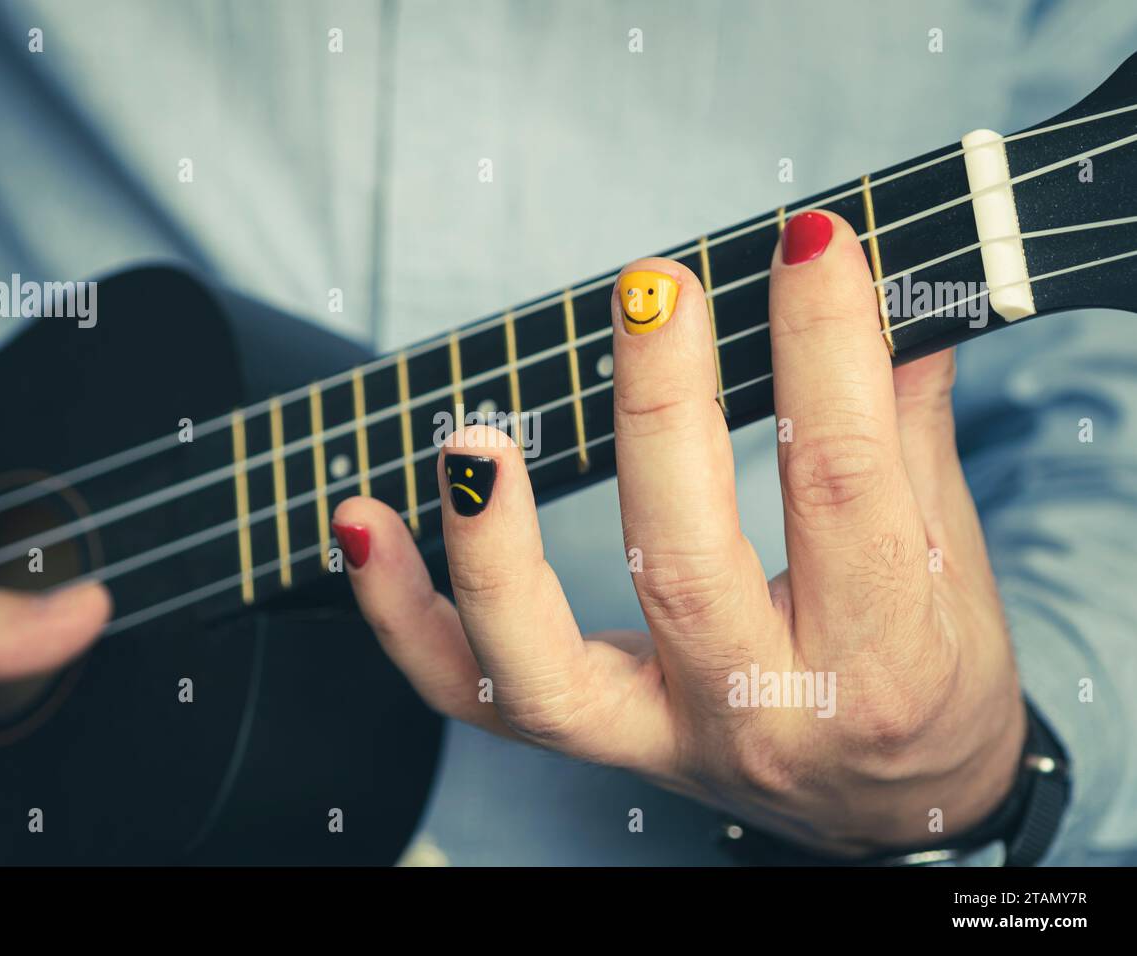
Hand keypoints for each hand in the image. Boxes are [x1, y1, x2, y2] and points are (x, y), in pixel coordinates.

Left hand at [332, 210, 1025, 856]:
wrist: (896, 810)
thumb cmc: (934, 679)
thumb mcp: (959, 564)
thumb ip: (909, 430)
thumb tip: (885, 302)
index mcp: (882, 656)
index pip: (842, 486)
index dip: (824, 356)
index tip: (811, 247)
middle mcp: (759, 710)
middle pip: (682, 567)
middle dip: (661, 416)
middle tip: (655, 293)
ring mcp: (658, 735)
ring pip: (541, 667)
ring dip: (490, 547)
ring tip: (473, 439)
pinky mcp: (592, 741)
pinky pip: (471, 695)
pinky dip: (402, 614)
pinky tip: (363, 521)